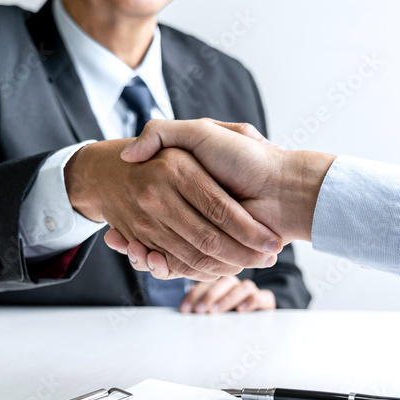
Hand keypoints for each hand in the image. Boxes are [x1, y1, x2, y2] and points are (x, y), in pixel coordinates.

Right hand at [104, 120, 335, 278]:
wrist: (285, 189)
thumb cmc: (247, 157)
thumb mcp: (201, 133)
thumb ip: (163, 132)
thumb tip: (128, 154)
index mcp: (188, 183)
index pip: (152, 199)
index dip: (134, 205)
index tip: (115, 211)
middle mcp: (193, 208)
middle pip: (155, 228)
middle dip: (134, 235)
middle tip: (115, 236)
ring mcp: (202, 231)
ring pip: (164, 249)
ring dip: (145, 254)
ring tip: (130, 248)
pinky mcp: (212, 252)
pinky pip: (182, 264)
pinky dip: (165, 266)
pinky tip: (151, 258)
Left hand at [179, 276, 275, 313]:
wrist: (256, 327)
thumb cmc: (227, 320)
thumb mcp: (211, 315)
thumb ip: (199, 308)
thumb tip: (184, 310)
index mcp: (219, 284)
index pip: (207, 282)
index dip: (194, 294)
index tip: (186, 310)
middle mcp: (236, 285)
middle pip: (224, 281)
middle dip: (210, 295)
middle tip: (200, 310)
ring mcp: (252, 291)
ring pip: (243, 286)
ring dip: (228, 298)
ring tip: (216, 311)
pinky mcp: (266, 301)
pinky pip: (262, 296)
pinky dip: (251, 301)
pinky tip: (241, 310)